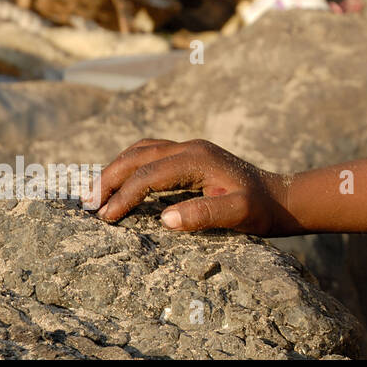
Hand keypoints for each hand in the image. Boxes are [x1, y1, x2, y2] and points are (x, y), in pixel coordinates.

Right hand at [91, 138, 289, 236]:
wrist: (280, 198)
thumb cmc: (260, 209)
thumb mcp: (239, 214)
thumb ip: (205, 214)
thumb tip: (165, 219)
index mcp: (197, 158)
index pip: (147, 175)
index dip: (123, 196)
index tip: (105, 219)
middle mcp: (190, 147)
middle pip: (137, 156)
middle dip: (108, 178)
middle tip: (87, 205)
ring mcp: (190, 149)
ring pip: (141, 150)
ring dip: (115, 170)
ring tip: (95, 195)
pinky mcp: (191, 156)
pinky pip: (151, 154)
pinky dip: (129, 166)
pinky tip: (121, 185)